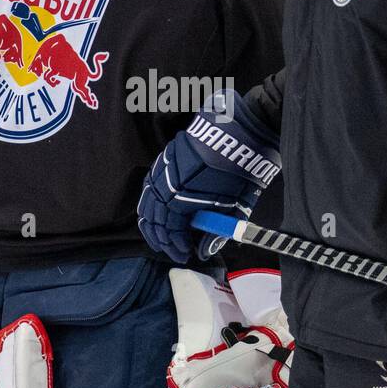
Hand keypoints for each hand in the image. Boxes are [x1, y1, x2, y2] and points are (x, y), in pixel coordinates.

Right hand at [137, 90, 280, 263]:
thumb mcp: (233, 208)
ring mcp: (161, 172)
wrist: (239, 133)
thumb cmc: (238, 171)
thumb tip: (204, 250)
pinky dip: (150, 202)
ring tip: (160, 235)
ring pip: (146, 203)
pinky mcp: (164, 159)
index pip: (171, 232)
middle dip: (162, 239)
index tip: (186, 254)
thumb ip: (215, 232)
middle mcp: (165, 188)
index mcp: (180, 202)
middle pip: (154, 220)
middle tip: (173, 249)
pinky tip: (157, 209)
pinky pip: (149, 186)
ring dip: (152, 222)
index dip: (177, 246)